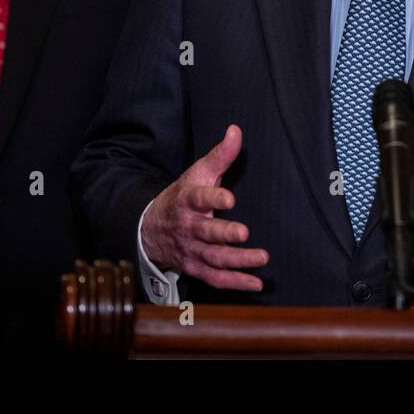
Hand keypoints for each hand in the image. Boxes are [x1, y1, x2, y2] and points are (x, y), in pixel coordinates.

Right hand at [141, 124, 268, 290]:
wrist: (151, 228)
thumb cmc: (183, 197)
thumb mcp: (197, 173)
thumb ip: (220, 155)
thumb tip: (236, 130)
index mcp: (187, 200)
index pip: (199, 198)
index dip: (214, 198)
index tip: (230, 198)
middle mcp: (188, 227)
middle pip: (207, 232)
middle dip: (225, 234)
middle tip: (244, 233)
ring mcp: (191, 250)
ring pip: (214, 258)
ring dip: (238, 261)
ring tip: (262, 258)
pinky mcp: (196, 267)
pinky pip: (215, 278)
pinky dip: (235, 283)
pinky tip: (256, 283)